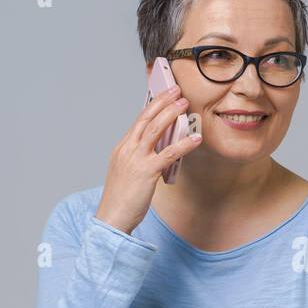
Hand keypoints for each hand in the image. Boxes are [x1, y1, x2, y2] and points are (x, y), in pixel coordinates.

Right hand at [94, 84, 203, 233]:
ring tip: (184, 103)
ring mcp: (136, 160)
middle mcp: (127, 150)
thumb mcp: (129, 173)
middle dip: (162, 101)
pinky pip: (169, 153)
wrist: (112, 218)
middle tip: (176, 89)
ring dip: (171, 114)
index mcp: (122, 149)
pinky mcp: (147, 172)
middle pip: (146, 119)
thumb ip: (142, 158)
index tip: (163, 95)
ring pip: (155, 130)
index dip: (152, 106)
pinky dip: (184, 144)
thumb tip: (163, 150)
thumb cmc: (121, 200)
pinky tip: (196, 138)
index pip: (138, 121)